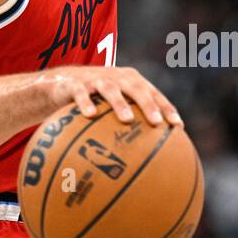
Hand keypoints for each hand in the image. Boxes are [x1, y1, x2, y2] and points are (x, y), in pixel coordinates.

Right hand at [44, 65, 182, 126]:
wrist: (59, 85)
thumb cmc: (93, 102)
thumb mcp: (112, 109)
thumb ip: (131, 125)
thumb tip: (151, 159)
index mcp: (131, 82)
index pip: (154, 94)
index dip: (167, 108)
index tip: (178, 127)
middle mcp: (116, 78)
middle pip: (136, 88)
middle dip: (148, 104)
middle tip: (157, 122)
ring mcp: (95, 79)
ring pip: (110, 88)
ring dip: (120, 103)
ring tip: (127, 119)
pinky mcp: (74, 83)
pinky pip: (80, 92)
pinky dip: (85, 102)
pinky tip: (89, 115)